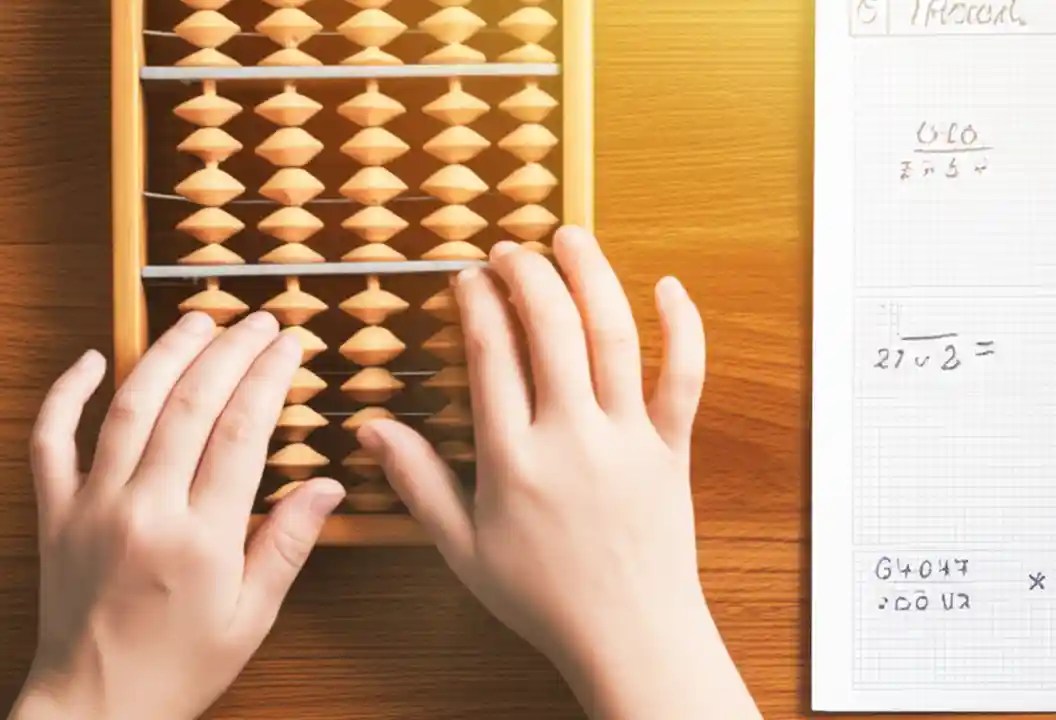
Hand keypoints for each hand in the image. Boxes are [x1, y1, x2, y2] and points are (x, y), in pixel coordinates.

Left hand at [10, 312, 345, 719]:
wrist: (94, 707)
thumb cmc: (178, 667)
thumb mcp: (251, 615)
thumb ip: (287, 543)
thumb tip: (327, 484)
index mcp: (201, 537)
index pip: (242, 431)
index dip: (268, 377)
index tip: (289, 345)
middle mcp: (144, 509)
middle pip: (190, 405)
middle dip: (230, 352)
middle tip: (257, 321)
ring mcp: (92, 505)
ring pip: (129, 408)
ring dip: (166, 355)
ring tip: (198, 321)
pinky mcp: (55, 513)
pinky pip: (51, 440)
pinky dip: (67, 394)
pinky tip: (93, 359)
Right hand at [359, 227, 759, 718]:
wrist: (629, 635)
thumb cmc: (543, 597)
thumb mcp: (463, 548)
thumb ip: (417, 482)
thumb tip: (368, 429)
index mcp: (513, 458)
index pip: (490, 352)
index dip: (475, 302)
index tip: (466, 278)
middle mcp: (571, 436)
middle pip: (549, 327)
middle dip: (525, 273)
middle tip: (510, 251)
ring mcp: (628, 437)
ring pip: (613, 335)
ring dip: (591, 275)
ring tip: (570, 237)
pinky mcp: (672, 447)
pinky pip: (684, 376)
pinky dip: (683, 326)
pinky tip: (668, 285)